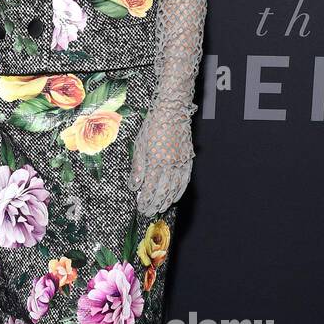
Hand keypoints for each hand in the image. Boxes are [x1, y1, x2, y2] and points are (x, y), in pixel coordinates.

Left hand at [128, 99, 196, 214]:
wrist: (172, 111)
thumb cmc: (153, 126)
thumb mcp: (139, 146)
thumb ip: (138, 168)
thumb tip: (135, 187)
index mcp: (156, 161)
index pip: (151, 188)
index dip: (146, 200)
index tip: (141, 207)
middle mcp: (170, 165)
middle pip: (164, 191)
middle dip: (155, 204)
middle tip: (148, 212)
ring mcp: (182, 162)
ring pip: (176, 188)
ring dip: (167, 200)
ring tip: (160, 207)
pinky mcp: (188, 159)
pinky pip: (185, 180)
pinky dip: (180, 190)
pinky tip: (174, 196)